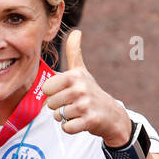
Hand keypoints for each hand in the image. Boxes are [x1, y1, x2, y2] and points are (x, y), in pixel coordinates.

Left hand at [42, 31, 131, 145]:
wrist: (112, 115)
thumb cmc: (91, 92)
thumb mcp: (82, 71)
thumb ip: (74, 52)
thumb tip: (76, 31)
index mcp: (74, 76)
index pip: (47, 89)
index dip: (54, 94)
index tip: (66, 93)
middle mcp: (80, 89)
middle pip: (50, 104)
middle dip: (59, 107)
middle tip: (73, 104)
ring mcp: (85, 105)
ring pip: (58, 116)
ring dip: (66, 117)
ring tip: (78, 113)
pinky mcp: (89, 121)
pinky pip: (67, 127)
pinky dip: (71, 127)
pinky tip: (81, 122)